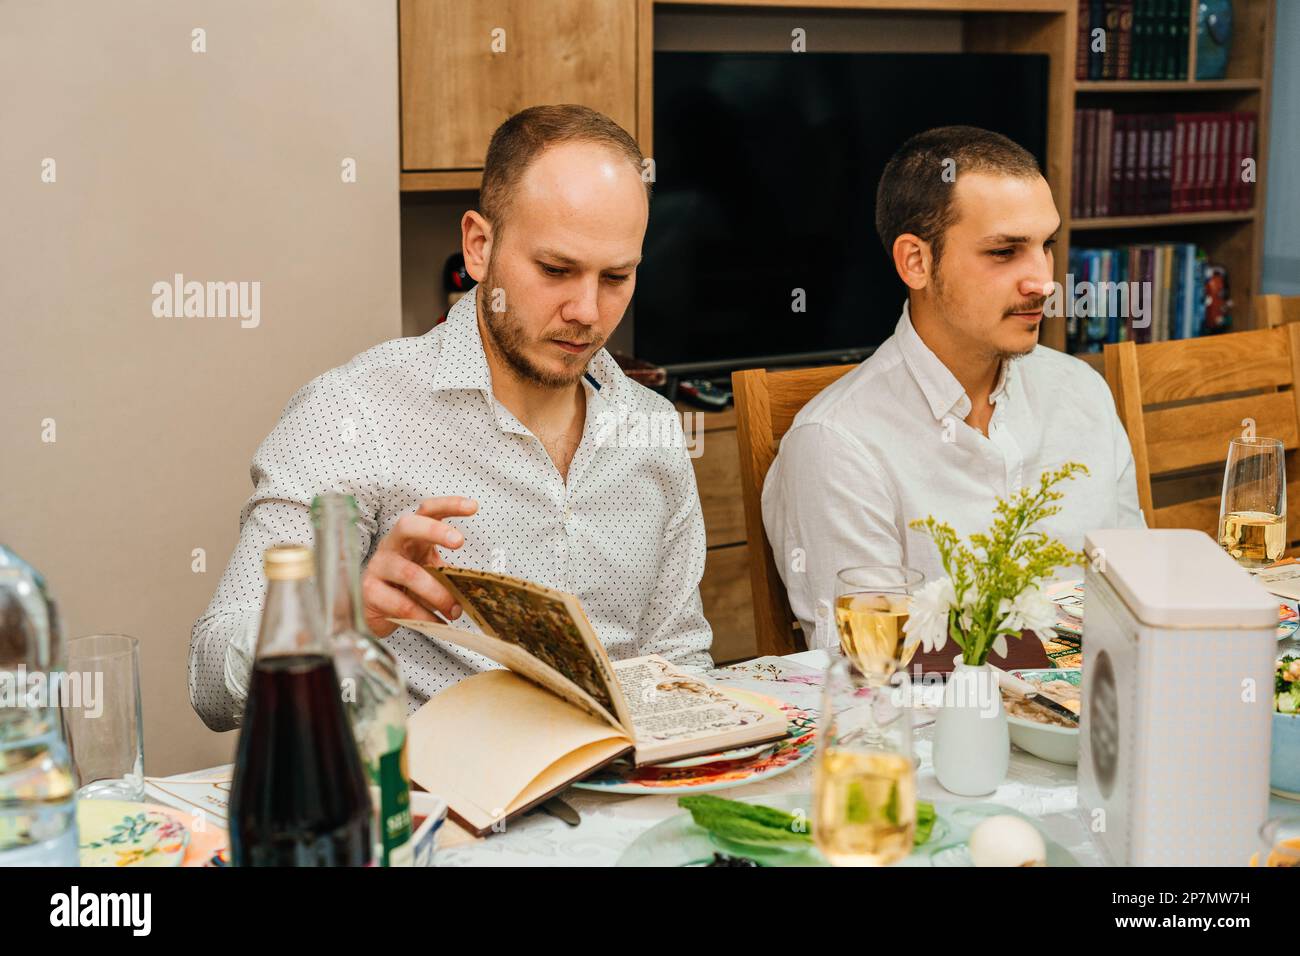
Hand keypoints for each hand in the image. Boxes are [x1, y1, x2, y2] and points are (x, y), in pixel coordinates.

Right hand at [360, 496, 477, 636]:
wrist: (374, 612)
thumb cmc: (405, 586)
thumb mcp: (429, 573)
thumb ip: (449, 573)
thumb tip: (478, 586)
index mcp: (410, 536)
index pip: (427, 510)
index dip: (448, 505)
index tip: (473, 506)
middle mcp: (391, 545)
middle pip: (408, 525)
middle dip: (435, 530)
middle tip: (459, 541)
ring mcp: (378, 566)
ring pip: (410, 573)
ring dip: (439, 594)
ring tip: (455, 610)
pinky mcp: (370, 591)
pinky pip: (401, 604)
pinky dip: (424, 615)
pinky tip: (437, 623)